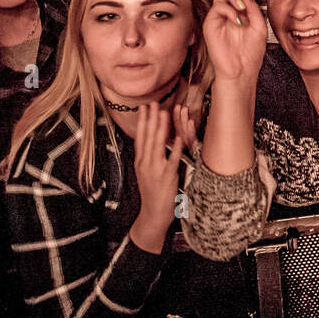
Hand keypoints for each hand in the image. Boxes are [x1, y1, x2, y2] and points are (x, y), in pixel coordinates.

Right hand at [132, 102, 182, 244]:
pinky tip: (178, 137)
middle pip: (147, 137)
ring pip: (157, 144)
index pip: (140, 137)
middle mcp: (146, 163)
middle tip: (152, 103)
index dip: (142, 121)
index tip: (144, 107)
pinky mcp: (166, 176)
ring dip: (161, 128)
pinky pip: (172, 159)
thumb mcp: (146, 173)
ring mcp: (155, 169)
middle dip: (150, 119)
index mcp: (141, 161)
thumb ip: (148, 157)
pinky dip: (174, 148)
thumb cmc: (152, 193)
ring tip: (164, 113)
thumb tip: (150, 142)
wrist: (152, 214)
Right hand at [203, 0, 268, 82]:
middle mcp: (230, 8)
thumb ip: (254, 8)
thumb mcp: (260, 26)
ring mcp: (219, 15)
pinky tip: (236, 22)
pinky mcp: (210, 22)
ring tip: (243, 11)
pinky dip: (230, 12)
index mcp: (244, 8)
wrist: (241, 70)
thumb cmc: (251, 52)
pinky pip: (219, 7)